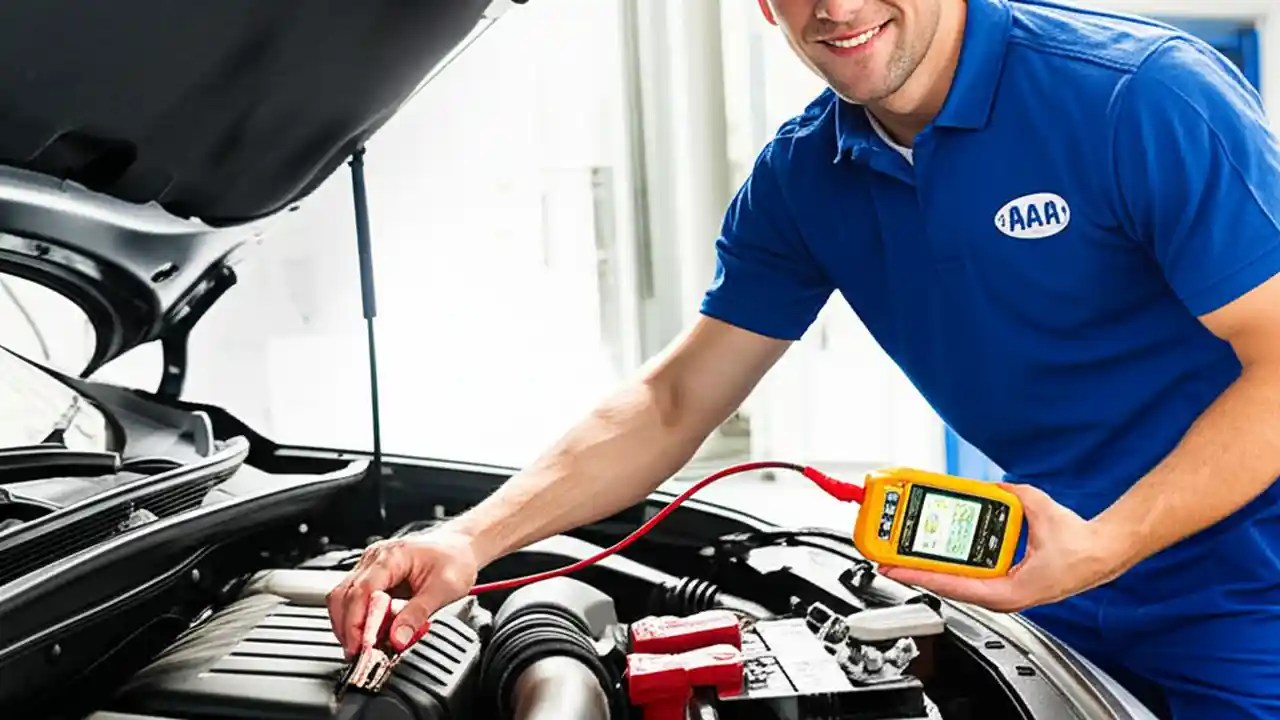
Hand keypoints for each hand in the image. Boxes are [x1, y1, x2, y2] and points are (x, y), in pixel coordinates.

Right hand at [326, 528, 478, 657]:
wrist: (459, 547)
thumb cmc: (454, 560)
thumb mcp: (443, 589)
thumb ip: (418, 614)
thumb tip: (397, 639)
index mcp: (391, 557)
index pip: (360, 592)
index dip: (357, 624)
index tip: (362, 649)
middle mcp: (374, 559)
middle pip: (343, 596)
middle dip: (347, 629)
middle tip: (360, 655)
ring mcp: (370, 567)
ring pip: (342, 599)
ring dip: (349, 626)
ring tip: (366, 648)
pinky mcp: (372, 578)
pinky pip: (353, 601)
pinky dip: (358, 620)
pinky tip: (372, 634)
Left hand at [877, 483, 1132, 611]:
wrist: (1103, 553)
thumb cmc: (1080, 547)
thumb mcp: (1040, 511)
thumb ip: (1012, 495)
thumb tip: (994, 487)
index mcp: (1008, 591)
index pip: (954, 585)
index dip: (920, 576)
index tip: (895, 568)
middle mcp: (1002, 596)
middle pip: (948, 586)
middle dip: (917, 571)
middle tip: (888, 557)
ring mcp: (1002, 593)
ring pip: (957, 583)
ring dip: (931, 570)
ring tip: (903, 554)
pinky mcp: (1005, 584)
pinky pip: (970, 576)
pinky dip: (950, 565)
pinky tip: (935, 552)